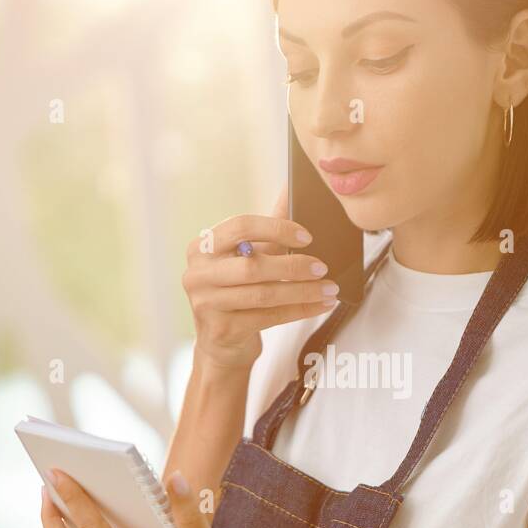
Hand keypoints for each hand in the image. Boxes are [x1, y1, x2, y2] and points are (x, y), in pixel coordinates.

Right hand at [183, 181, 338, 369]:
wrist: (222, 343)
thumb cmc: (239, 291)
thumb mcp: (250, 256)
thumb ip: (270, 224)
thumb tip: (293, 184)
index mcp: (202, 247)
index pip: (240, 227)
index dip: (276, 229)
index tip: (308, 236)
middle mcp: (198, 273)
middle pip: (253, 265)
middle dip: (293, 266)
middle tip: (324, 267)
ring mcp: (206, 304)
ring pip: (263, 294)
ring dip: (302, 291)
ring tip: (330, 288)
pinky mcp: (221, 330)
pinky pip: (269, 317)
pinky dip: (299, 310)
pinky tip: (320, 305)